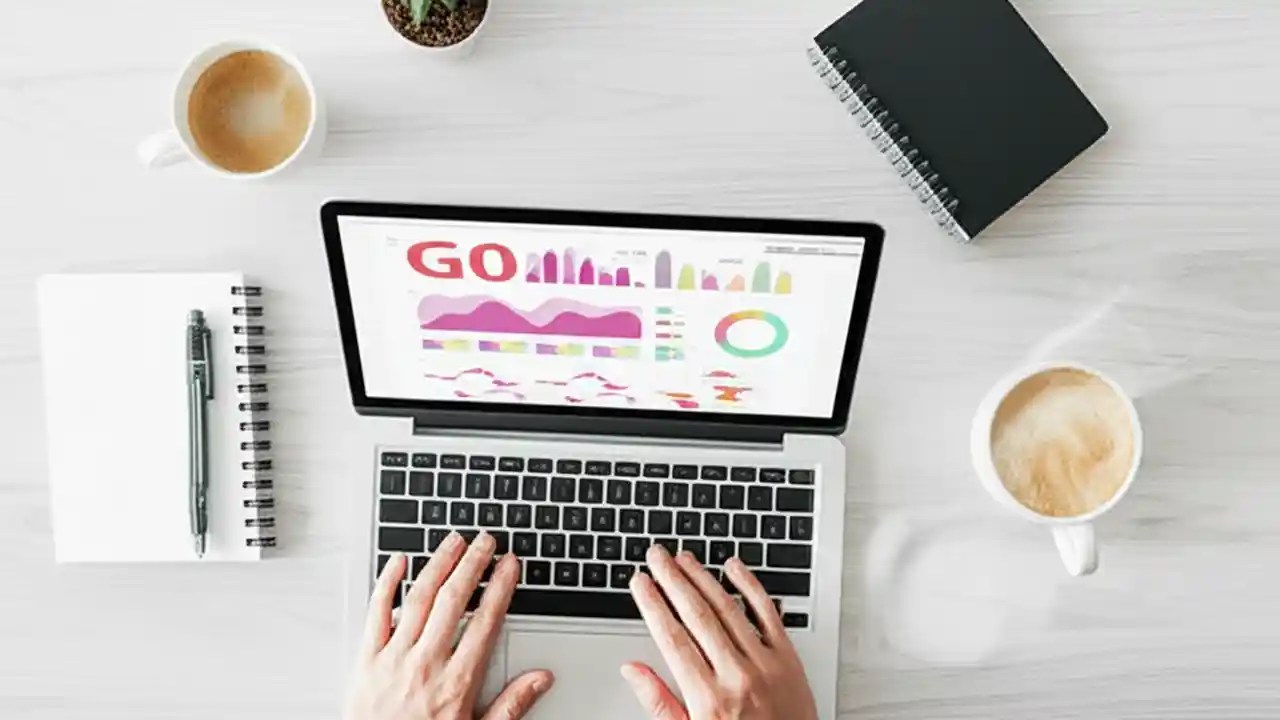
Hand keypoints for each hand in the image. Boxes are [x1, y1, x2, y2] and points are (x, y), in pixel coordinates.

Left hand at [345, 532, 553, 719]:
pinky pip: (376, 614)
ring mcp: (393, 659)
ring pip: (418, 599)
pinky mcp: (366, 661)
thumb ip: (511, 706)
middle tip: (486, 542)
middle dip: (473, 565)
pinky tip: (399, 562)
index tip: (509, 566)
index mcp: (456, 683)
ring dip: (438, 565)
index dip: (500, 588)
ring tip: (453, 542)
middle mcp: (426, 664)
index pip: (485, 622)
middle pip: (453, 601)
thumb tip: (540, 680)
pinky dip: (387, 584)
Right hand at [624, 546, 817, 719]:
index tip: (640, 583)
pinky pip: (768, 613)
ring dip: (703, 577)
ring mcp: (766, 665)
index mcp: (708, 700)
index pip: (672, 638)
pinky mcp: (789, 659)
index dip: (652, 604)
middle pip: (697, 615)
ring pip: (728, 608)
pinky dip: (750, 586)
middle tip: (657, 556)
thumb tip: (633, 670)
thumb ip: (660, 703)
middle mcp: (738, 677)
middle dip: (673, 580)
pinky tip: (733, 567)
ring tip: (684, 558)